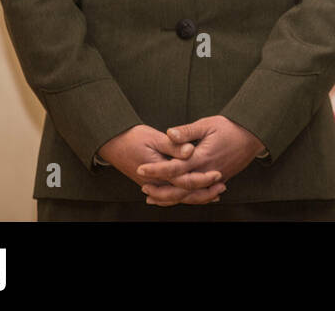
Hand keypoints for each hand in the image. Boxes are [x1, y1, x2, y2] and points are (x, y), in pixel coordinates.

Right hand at [97, 124, 225, 205]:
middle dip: (204, 192)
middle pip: (183, 194)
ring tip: (215, 193)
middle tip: (223, 186)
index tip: (218, 173)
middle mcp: (155, 183)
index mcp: (157, 171)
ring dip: (197, 197)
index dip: (203, 178)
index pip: (184, 180)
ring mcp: (153, 186)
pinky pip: (171, 195)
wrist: (112, 143)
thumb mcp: (153, 137)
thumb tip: (190, 150)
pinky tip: (195, 193)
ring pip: (178, 198)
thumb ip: (173, 145)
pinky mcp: (153, 184)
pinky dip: (185, 196)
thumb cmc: (132, 138)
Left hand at [135, 115, 264, 205]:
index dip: (156, 170)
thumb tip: (169, 133)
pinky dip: (186, 199)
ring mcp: (214, 179)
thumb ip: (187, 131)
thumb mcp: (208, 124)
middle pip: (180, 189)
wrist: (252, 136)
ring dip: (171, 198)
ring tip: (154, 198)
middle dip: (160, 190)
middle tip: (144, 188)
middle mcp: (207, 172)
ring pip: (190, 196)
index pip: (174, 168)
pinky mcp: (219, 181)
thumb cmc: (230, 127)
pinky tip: (177, 198)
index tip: (141, 168)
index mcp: (202, 156)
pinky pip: (200, 195)